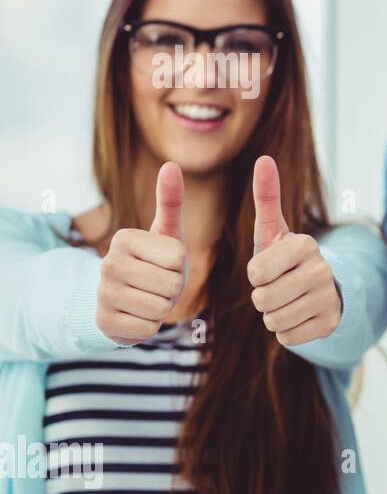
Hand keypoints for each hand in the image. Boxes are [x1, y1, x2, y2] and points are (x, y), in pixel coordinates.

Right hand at [95, 162, 188, 344]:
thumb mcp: (167, 233)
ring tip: (149, 298)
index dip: (178, 265)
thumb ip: (170, 200)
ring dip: (162, 307)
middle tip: (157, 284)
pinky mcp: (103, 322)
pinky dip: (149, 326)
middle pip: (171, 284)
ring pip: (160, 308)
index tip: (163, 264)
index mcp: (124, 239)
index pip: (178, 257)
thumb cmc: (154, 263)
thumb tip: (171, 164)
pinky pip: (148, 329)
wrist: (124, 299)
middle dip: (172, 289)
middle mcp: (107, 264)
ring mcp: (102, 294)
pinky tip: (136, 315)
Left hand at [247, 155, 341, 346]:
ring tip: (287, 301)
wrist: (322, 289)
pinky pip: (288, 337)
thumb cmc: (285, 258)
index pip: (256, 272)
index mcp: (305, 245)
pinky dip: (287, 331)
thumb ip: (266, 197)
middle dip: (263, 298)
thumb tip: (264, 158)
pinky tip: (299, 315)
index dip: (255, 274)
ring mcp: (329, 298)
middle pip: (263, 300)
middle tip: (278, 287)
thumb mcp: (273, 231)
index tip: (268, 268)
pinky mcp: (331, 323)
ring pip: (274, 321)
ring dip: (273, 316)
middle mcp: (322, 270)